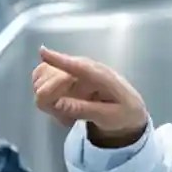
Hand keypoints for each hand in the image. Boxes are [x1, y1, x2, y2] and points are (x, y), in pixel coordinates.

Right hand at [31, 46, 148, 147]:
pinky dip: (47, 98)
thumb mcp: (108, 116)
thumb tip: (58, 103)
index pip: (79, 66)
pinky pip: (44, 82)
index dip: (60, 60)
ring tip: (67, 115)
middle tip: (65, 118)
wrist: (129, 109)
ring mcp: (73, 70)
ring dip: (48, 98)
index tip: (42, 52)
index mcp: (102, 77)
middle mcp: (84, 68)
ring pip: (44, 77)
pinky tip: (63, 109)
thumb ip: (83, 110)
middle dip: (50, 97)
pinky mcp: (64, 75)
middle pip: (53, 74)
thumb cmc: (122, 111)